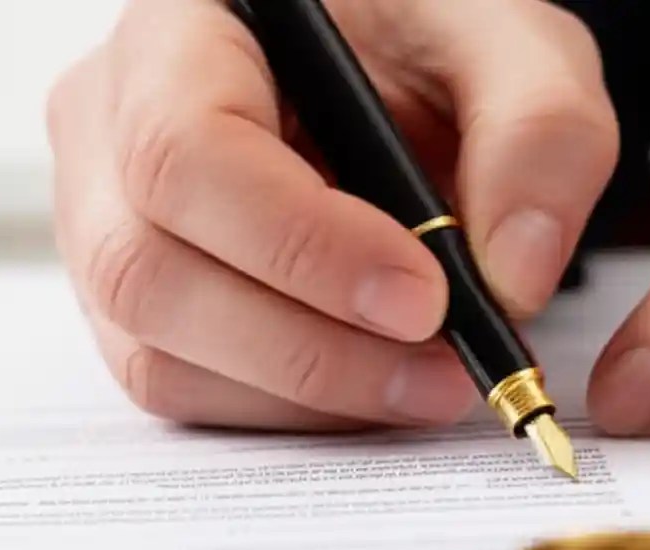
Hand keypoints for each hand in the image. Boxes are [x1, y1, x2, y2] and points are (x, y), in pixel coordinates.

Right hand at [47, 0, 616, 429]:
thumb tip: (514, 277)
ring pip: (158, 352)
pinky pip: (184, 387)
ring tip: (427, 384)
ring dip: (305, 394)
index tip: (422, 299)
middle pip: (147, 272)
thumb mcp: (510, 46)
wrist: (401, 79)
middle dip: (308, 348)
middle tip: (441, 373)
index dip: (298, 243)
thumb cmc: (430, 41)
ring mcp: (111, 224)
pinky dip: (288, 410)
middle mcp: (114, 129)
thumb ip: (537, 130)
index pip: (186, 151)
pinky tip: (373, 384)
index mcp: (181, 31)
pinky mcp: (146, 304)